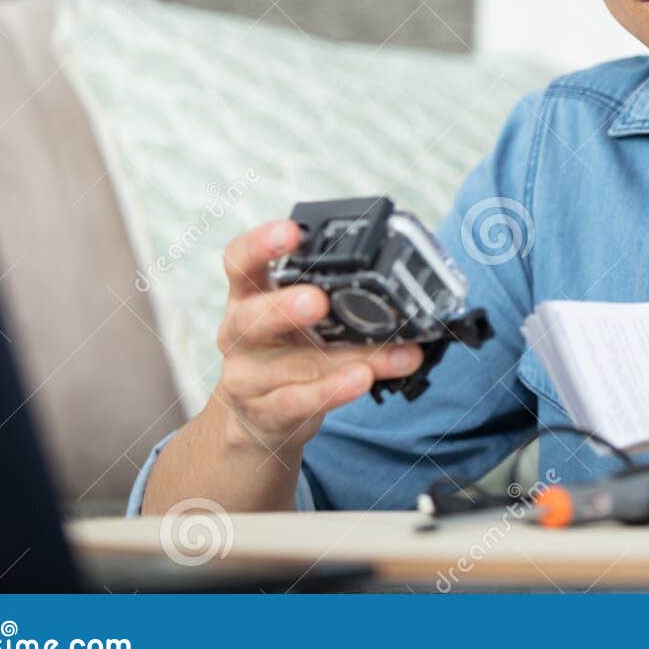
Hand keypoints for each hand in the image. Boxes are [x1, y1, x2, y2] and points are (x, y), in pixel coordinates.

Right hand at [210, 219, 423, 458]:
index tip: (291, 231)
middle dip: (284, 307)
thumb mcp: (303, 318)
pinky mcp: (265, 412)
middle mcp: (240, 332)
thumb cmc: (290, 352)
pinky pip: (298, 402)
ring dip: (342, 358)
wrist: (261, 417)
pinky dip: (333, 391)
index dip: (260, 244)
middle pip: (252, 316)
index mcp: (250, 294)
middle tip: (318, 301)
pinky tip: (363, 380)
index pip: (241, 262)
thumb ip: (340, 297)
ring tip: (374, 357)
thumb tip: (407, 286)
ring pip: (292, 365)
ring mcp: (247, 376)